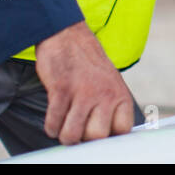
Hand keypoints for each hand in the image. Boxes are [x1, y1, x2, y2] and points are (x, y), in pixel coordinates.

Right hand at [34, 21, 134, 144]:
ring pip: (73, 134)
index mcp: (120, 94)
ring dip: (65, 135)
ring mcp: (83, 91)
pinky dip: (51, 126)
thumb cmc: (87, 64)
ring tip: (63, 128)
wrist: (66, 35)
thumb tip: (106, 138)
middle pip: (97, 136)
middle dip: (84, 138)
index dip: (110, 137)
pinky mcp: (61, 89)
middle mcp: (105, 93)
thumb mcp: (110, 83)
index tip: (98, 133)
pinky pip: (54, 122)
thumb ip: (111, 108)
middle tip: (78, 129)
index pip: (123, 130)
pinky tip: (53, 121)